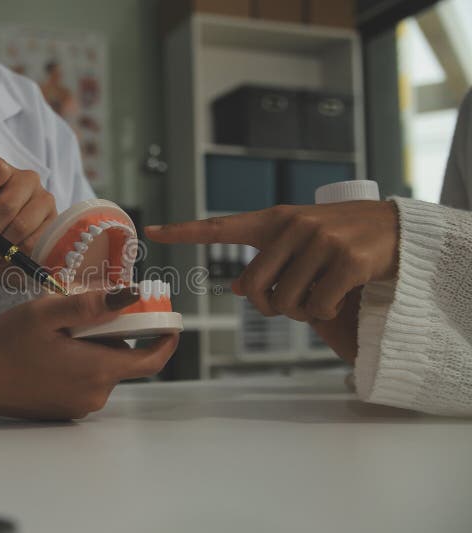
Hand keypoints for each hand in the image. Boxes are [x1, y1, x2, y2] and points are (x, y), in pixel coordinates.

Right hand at [0, 287, 179, 419]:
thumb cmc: (5, 344)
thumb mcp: (46, 314)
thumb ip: (90, 305)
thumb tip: (130, 295)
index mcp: (95, 370)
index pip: (151, 359)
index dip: (167, 340)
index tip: (172, 321)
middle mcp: (94, 393)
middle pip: (125, 360)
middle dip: (118, 335)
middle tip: (96, 311)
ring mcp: (79, 404)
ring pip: (104, 369)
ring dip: (96, 348)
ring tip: (65, 329)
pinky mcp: (65, 408)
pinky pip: (87, 381)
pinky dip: (81, 362)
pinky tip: (54, 349)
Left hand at [145, 201, 398, 359]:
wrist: (394, 227)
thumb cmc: (339, 237)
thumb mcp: (299, 242)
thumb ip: (267, 261)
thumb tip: (236, 288)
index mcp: (274, 220)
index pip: (221, 226)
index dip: (185, 231)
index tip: (153, 231)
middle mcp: (292, 227)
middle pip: (253, 288)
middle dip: (267, 306)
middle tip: (288, 303)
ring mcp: (320, 242)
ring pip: (284, 303)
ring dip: (298, 313)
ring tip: (316, 297)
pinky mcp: (346, 260)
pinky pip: (316, 308)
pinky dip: (321, 315)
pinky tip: (335, 298)